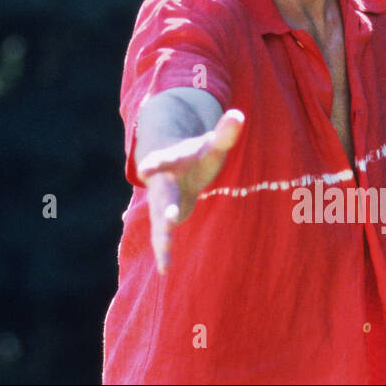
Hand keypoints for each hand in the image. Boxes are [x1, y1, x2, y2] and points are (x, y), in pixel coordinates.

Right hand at [137, 108, 244, 274]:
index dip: (155, 163)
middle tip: (169, 219)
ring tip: (165, 256)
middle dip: (164, 208)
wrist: (172, 171)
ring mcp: (161, 204)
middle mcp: (162, 185)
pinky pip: (161, 238)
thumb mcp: (211, 146)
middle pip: (162, 197)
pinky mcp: (163, 221)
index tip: (146, 167)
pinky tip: (164, 270)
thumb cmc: (194, 158)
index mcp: (170, 162)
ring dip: (163, 238)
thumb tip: (239, 115)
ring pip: (159, 222)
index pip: (163, 161)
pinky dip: (163, 252)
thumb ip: (224, 133)